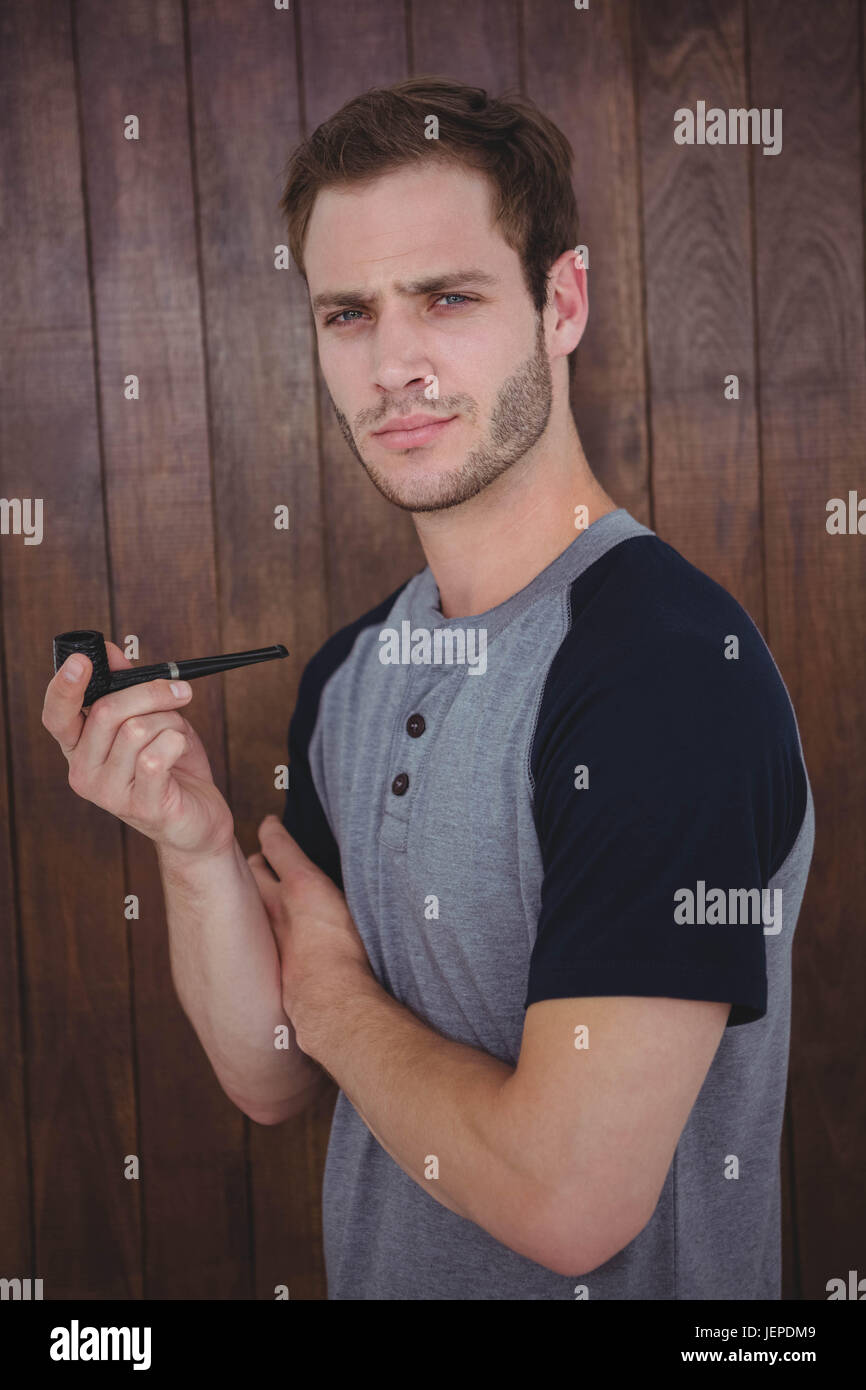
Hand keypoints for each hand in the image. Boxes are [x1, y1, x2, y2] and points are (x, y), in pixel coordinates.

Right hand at [42, 641, 234, 857]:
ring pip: (137, 730)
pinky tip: (181, 752)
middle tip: (180, 692)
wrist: (197, 818)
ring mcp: (109, 793)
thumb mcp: (150, 719)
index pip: (57, 715)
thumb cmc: (172, 765)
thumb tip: (109, 652)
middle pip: (107, 711)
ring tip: (178, 735)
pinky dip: (178, 742)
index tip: (83, 660)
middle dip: (151, 692)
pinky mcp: (141, 806)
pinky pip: (157, 755)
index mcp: (79, 747)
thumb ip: (126, 687)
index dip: (65, 686)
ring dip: (170, 721)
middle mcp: (84, 772)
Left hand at [247, 815, 373, 1052]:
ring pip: (251, 904)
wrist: (331, 1000)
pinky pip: (259, 937)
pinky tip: (275, 939)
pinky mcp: (270, 963)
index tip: (270, 825)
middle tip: (264, 860)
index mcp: (302, 884)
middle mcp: (276, 906)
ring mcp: (268, 936)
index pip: (277, 844)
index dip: (272, 831)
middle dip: (257, 863)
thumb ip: (364, 880)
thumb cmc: (353, 953)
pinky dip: (262, 931)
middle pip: (254, 871)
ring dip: (255, 896)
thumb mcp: (362, 904)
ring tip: (264, 895)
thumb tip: (395, 871)